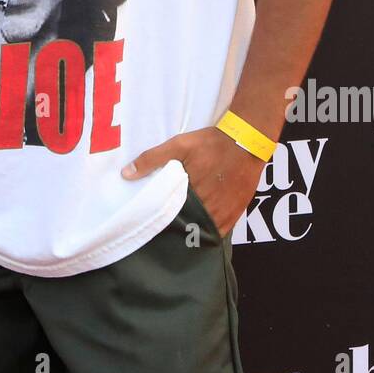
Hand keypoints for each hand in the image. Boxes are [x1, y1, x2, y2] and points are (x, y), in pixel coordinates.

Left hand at [121, 124, 264, 238]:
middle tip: (165, 230)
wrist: (247, 140)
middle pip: (189, 228)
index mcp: (193, 195)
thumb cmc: (211, 143)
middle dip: (178, 230)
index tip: (153, 225)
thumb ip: (152, 159)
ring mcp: (225, 213)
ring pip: (205, 232)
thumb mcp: (179, 145)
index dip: (162, 224)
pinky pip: (220, 230)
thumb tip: (126, 174)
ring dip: (194, 232)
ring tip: (182, 231)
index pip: (172, 220)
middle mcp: (209, 209)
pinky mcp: (236, 213)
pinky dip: (210, 231)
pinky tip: (201, 228)